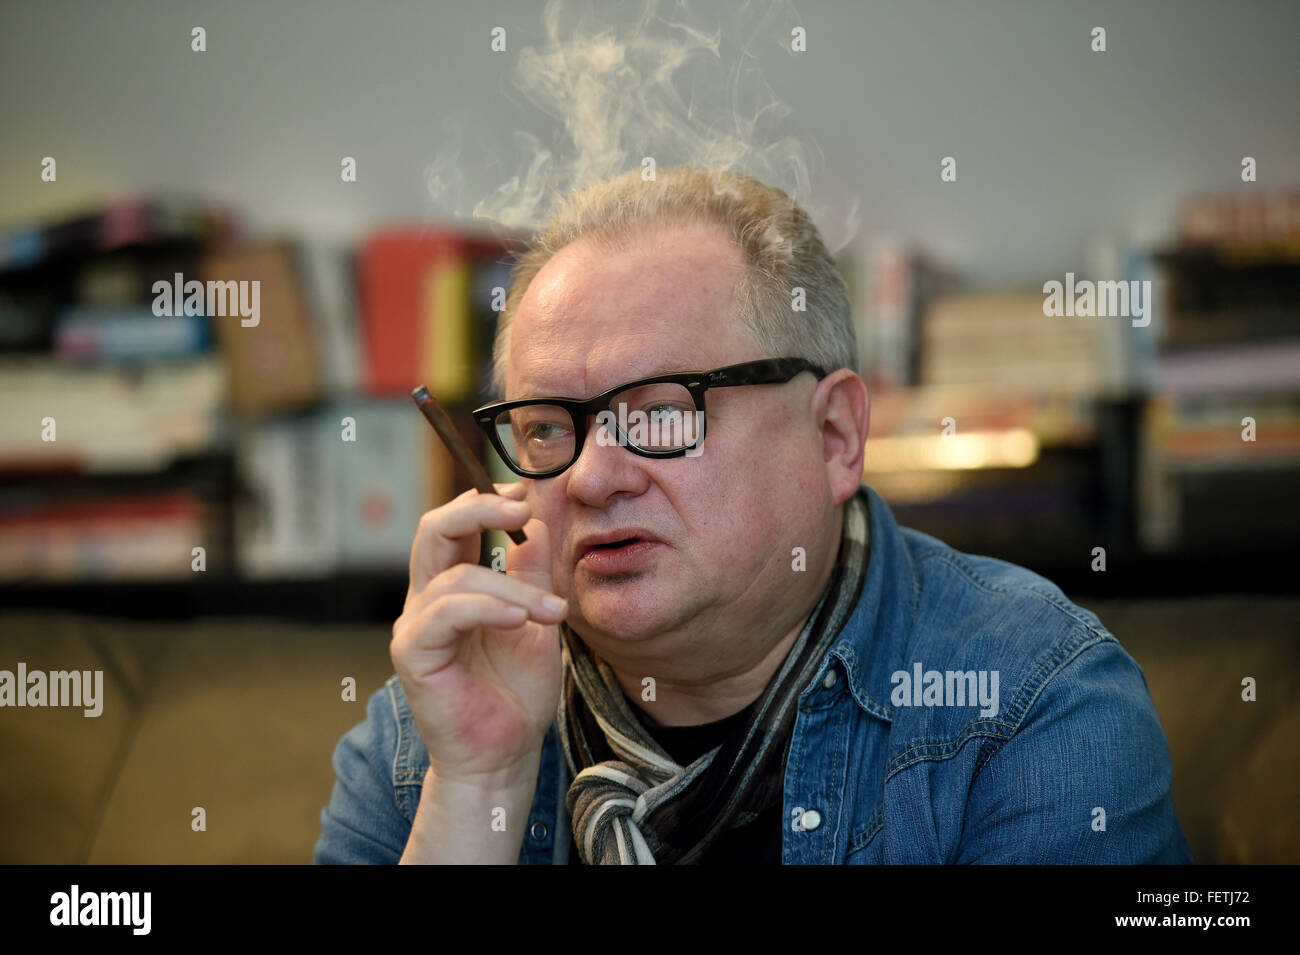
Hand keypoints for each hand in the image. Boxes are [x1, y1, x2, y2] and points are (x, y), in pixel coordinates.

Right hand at [391, 482, 566, 787]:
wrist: (507, 753)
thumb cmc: (517, 691)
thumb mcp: (537, 618)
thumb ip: (533, 570)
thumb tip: (538, 519)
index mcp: (453, 586)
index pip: (455, 523)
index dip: (487, 501)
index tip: (528, 496)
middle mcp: (427, 599)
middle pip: (434, 528)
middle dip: (479, 509)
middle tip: (522, 510)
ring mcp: (416, 625)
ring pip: (455, 574)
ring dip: (513, 588)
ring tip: (552, 612)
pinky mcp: (413, 654)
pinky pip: (446, 613)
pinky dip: (488, 609)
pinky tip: (520, 622)